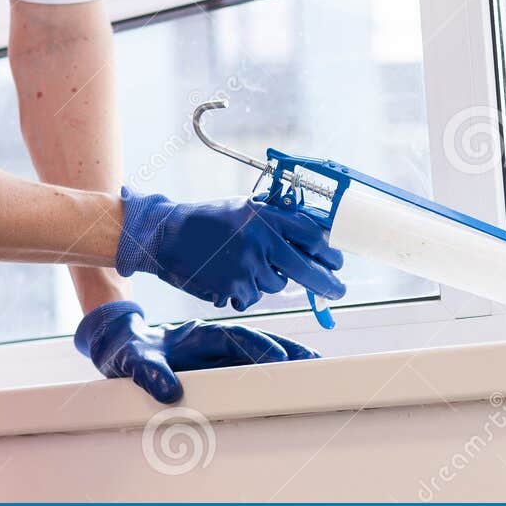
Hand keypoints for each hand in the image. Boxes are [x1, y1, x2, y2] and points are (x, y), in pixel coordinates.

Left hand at [75, 300, 320, 402]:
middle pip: (255, 345)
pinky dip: (266, 377)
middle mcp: (211, 344)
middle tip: (314, 361)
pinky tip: (286, 384)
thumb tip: (171, 392)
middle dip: (284, 350)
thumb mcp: (132, 361)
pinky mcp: (214, 371)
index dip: (257, 347)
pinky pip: (244, 373)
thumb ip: (149, 373)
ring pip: (255, 358)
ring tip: (313, 369)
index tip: (280, 358)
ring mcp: (215, 357)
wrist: (117, 349)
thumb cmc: (126, 352)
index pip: (234, 338)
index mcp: (196, 335)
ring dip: (283, 362)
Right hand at [115, 185, 344, 310]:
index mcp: (265, 216)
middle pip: (307, 269)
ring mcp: (248, 266)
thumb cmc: (206, 221)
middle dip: (327, 283)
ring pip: (277, 285)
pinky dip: (245, 291)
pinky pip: (253, 296)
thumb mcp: (243, 209)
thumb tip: (310, 239)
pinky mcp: (235, 287)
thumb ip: (273, 221)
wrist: (167, 235)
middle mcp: (261, 240)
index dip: (330, 251)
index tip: (338, 261)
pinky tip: (228, 276)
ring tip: (243, 265)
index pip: (311, 235)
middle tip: (338, 290)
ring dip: (268, 280)